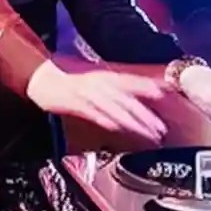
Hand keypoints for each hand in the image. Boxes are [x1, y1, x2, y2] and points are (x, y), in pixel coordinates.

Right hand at [27, 61, 167, 142]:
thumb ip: (116, 88)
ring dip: (132, 122)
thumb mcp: (97, 81)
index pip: (132, 82)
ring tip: (146, 134)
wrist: (44, 80)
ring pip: (115, 108)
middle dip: (145, 116)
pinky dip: (107, 120)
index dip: (148, 87)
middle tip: (160, 129)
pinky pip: (95, 113)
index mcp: (106, 77)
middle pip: (127, 100)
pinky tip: (117, 127)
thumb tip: (138, 98)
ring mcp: (89, 93)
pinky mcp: (77, 103)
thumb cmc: (72, 83)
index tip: (165, 94)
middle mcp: (100, 83)